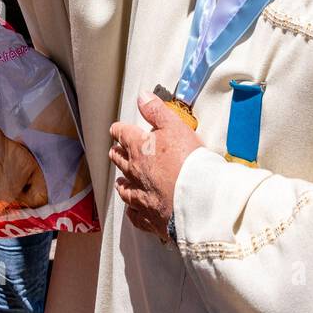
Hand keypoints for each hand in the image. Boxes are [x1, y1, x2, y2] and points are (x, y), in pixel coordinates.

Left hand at [109, 91, 203, 240]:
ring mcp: (140, 195)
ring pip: (125, 188)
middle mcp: (135, 172)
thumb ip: (156, 111)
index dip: (118, 130)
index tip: (115, 129)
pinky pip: (135, 214)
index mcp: (139, 148)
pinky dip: (133, 211)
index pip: (123, 134)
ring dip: (122, 182)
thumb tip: (142, 97)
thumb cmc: (188, 161)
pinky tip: (133, 211)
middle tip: (115, 151)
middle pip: (120, 160)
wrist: (197, 199)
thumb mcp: (175, 126)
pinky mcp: (149, 216)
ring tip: (120, 181)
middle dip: (117, 154)